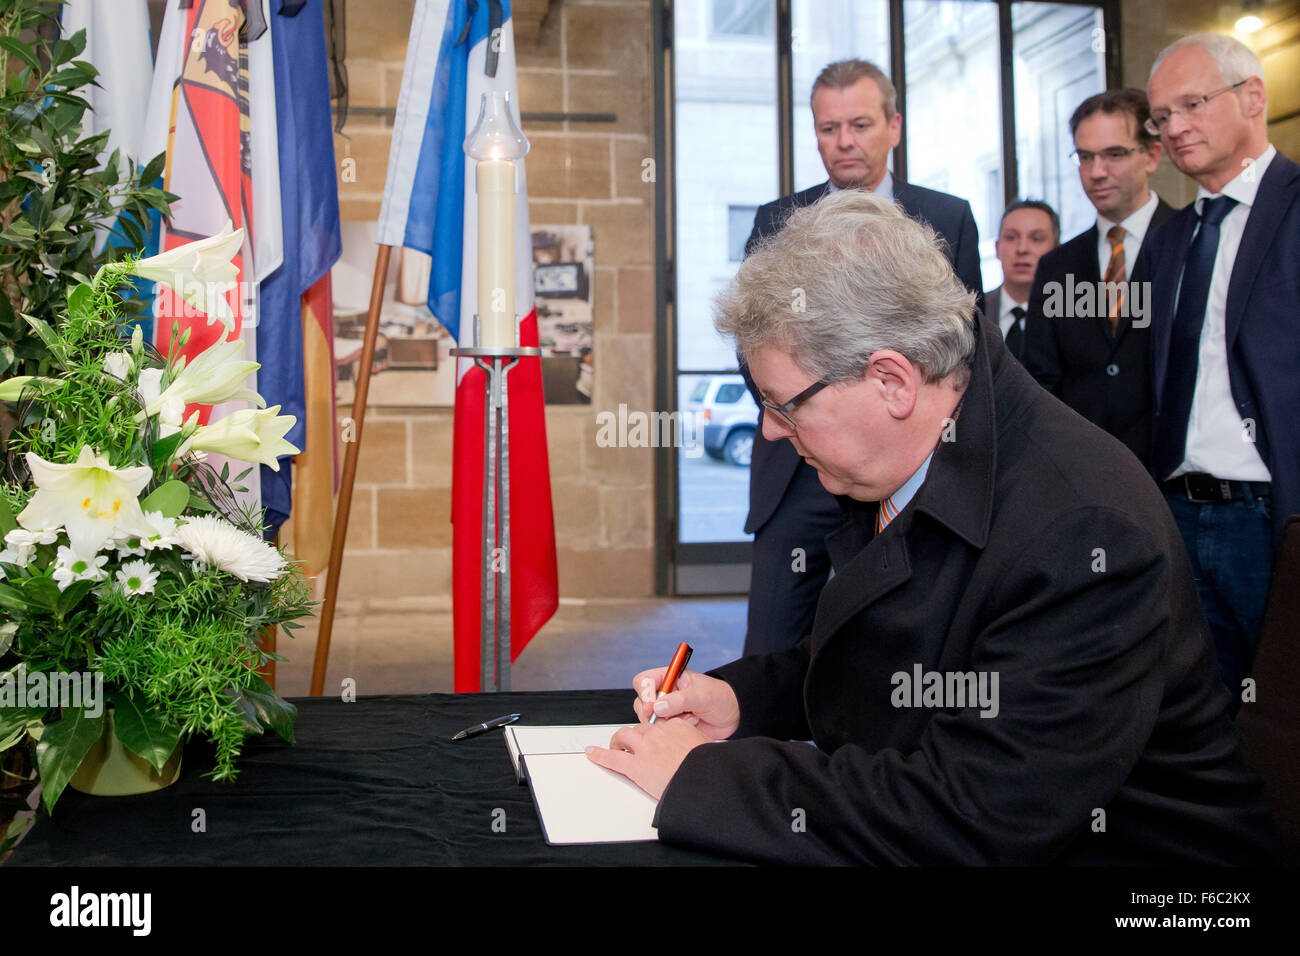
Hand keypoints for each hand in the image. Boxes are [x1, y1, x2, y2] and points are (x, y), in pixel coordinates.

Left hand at [585, 718, 712, 800]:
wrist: (702, 783)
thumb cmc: (707, 768)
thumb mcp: (708, 748)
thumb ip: (699, 743)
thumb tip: (704, 748)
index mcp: (676, 726)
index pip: (659, 722)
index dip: (654, 730)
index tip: (653, 735)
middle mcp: (658, 732)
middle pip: (640, 728)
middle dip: (635, 736)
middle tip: (633, 744)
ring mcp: (645, 748)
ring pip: (624, 736)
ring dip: (618, 741)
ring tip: (615, 747)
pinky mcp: (635, 765)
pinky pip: (612, 758)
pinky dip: (600, 755)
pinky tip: (593, 753)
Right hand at [630, 667, 739, 739]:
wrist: (733, 715)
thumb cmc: (720, 697)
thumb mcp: (702, 695)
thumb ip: (680, 700)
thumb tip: (657, 707)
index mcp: (669, 677)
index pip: (644, 681)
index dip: (644, 693)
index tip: (653, 706)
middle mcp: (664, 693)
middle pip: (642, 703)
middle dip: (655, 713)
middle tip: (672, 718)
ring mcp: (667, 709)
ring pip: (650, 719)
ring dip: (667, 722)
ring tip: (689, 718)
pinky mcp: (671, 724)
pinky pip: (661, 731)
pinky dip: (673, 731)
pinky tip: (691, 724)